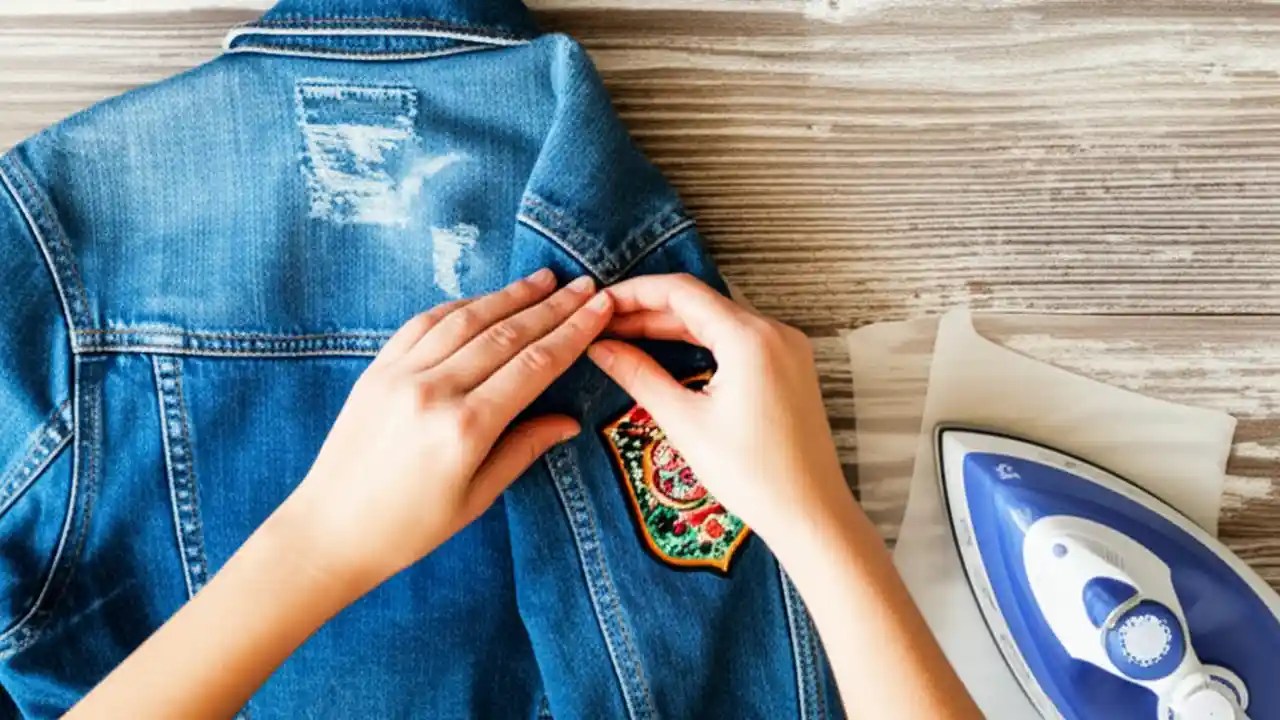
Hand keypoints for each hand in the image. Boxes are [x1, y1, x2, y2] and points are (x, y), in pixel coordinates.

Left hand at [281, 269, 612, 588]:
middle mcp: (434, 391)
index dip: (572, 333)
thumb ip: (523, 450)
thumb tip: (568, 421)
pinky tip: (487, 298)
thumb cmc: (408, 529)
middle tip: (585, 287)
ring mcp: (401, 375)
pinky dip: (461, 305)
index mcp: (465, 429)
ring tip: (545, 280)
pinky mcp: (377, 370)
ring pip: (467, 319)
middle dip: (552, 307)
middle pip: (506, 335)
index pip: (534, 366)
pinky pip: (424, 323)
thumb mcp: (476, 499)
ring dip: (510, 296)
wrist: (329, 530)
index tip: (599, 308)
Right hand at [586, 273, 850, 547]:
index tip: (599, 304)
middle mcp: (774, 331)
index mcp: (750, 338)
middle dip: (649, 310)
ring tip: (625, 337)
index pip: (682, 291)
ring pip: (718, 319)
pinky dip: (701, 341)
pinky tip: (667, 352)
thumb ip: (639, 376)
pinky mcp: (789, 366)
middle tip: (603, 325)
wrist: (811, 513)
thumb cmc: (752, 475)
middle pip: (700, 302)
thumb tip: (599, 348)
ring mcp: (786, 347)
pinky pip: (738, 339)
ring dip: (672, 325)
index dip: (634, 292)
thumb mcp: (685, 423)